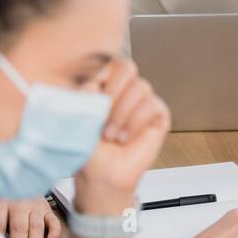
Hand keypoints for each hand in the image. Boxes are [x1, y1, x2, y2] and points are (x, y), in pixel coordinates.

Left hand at [0, 197, 62, 237]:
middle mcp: (21, 204)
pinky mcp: (48, 210)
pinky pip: (53, 222)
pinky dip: (54, 233)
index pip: (0, 224)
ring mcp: (36, 206)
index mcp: (4, 203)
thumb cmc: (8, 203)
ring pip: (36, 228)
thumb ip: (0, 222)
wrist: (23, 185)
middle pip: (20, 228)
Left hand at [73, 59, 169, 216]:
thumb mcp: (79, 118)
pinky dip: (135, 122)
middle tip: (102, 114)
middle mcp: (126, 91)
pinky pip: (152, 105)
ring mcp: (143, 102)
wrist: (103, 175)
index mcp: (106, 86)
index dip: (103, 75)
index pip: (111, 62)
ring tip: (111, 135)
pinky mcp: (159, 115)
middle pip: (128, 67)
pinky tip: (125, 137)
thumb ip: (84, 95)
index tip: (93, 95)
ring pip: (140, 87)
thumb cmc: (90, 150)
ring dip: (122, 113)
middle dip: (113, 92)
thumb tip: (92, 81)